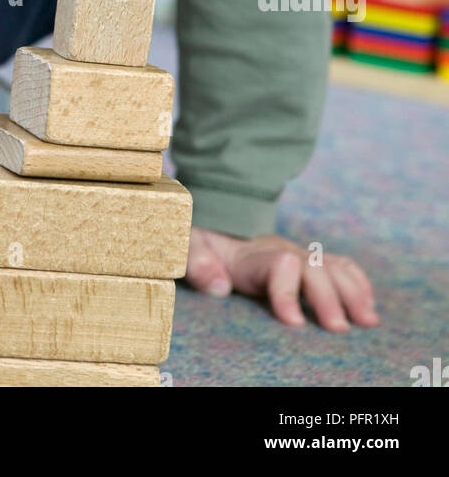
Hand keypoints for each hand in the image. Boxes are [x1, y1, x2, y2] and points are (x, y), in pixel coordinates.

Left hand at [185, 226, 380, 330]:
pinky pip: (341, 265)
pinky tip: (369, 307)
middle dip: (329, 297)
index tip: (294, 324)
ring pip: (333, 265)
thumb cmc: (202, 246)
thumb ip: (198, 264)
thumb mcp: (188, 249)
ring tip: (368, 321)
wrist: (216, 226)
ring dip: (353, 291)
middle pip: (314, 267)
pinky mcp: (309, 262)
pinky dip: (359, 283)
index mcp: (253, 255)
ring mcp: (299, 255)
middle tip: (339, 330)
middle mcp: (283, 252)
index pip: (279, 266)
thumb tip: (220, 287)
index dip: (288, 294)